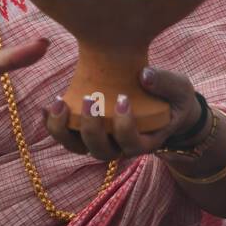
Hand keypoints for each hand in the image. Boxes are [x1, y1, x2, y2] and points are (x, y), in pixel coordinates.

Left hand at [42, 66, 203, 160]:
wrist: (166, 106)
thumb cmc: (174, 99)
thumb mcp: (180, 89)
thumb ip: (167, 83)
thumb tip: (144, 74)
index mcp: (145, 141)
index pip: (132, 144)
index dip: (124, 127)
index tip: (122, 98)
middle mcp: (120, 148)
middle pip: (100, 150)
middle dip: (91, 127)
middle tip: (89, 99)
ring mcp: (102, 142)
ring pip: (78, 147)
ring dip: (64, 129)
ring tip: (58, 104)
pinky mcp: (87, 132)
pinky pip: (66, 136)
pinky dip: (53, 124)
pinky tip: (45, 108)